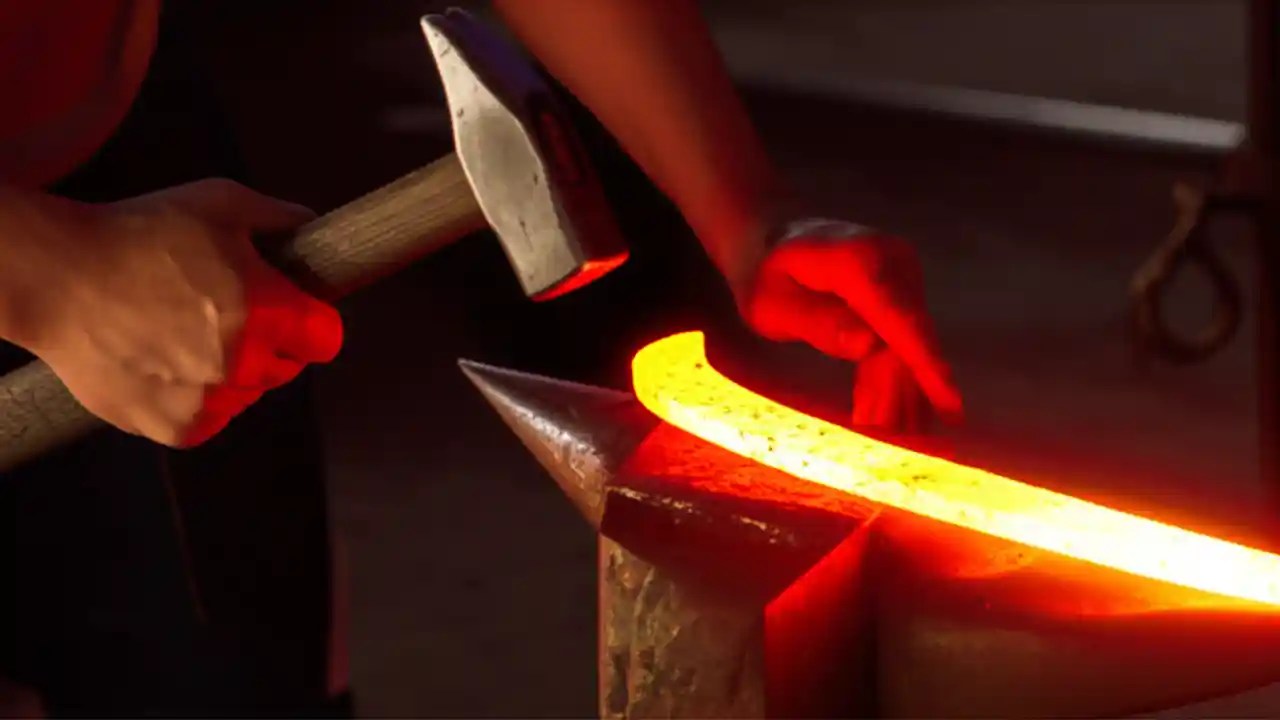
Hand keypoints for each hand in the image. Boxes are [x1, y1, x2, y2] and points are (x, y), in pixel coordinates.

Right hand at [19, 178, 342, 446]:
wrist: (57, 277)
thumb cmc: (138, 235)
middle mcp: (242, 363)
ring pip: (248, 394)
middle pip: (287, 367)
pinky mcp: (175, 428)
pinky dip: (197, 400)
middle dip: (269, 344)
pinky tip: (167, 363)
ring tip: (184, 336)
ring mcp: (208, 401)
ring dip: (232, 374)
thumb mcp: (220, 203)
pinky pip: (210, 419)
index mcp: (265, 311)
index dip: (311, 322)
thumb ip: (278, 218)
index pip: (325, 338)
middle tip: (225, 316)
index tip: (292, 313)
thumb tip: (314, 229)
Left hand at [736, 218, 960, 431]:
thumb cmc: (764, 277)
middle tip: (893, 431)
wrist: (770, 238)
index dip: (925, 362)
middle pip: (913, 333)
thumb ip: (818, 323)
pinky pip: (908, 331)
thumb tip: (870, 344)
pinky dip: (895, 367)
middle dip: (909, 386)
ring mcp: (903, 268)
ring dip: (902, 383)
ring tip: (889, 424)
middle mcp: (891, 257)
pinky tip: (883, 403)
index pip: (899, 318)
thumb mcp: (772, 307)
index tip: (951, 401)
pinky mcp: (904, 283)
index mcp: (857, 260)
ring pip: (914, 337)